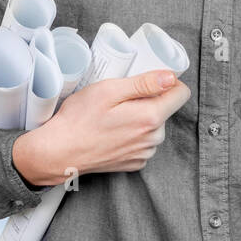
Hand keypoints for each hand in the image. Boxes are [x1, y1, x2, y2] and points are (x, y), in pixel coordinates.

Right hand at [12, 69, 190, 185]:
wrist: (58, 152)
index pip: (181, 93)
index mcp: (150, 118)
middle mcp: (153, 139)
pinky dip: (132, 134)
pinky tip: (112, 132)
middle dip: (149, 101)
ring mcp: (144, 153)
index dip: (167, 82)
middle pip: (165, 109)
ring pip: (154, 126)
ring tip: (112, 117)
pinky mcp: (135, 163)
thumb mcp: (109, 90)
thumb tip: (172, 77)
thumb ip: (145, 83)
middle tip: (120, 100)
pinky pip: (143, 141)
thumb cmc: (79, 119)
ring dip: (140, 118)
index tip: (149, 80)